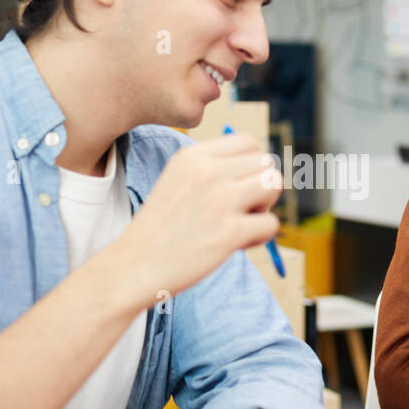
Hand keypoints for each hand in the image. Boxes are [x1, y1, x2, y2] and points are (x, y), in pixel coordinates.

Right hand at [112, 133, 280, 303]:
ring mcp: (220, 200)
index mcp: (193, 157)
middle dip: (261, 186)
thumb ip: (214, 169)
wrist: (134, 265)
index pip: (248, 142)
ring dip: (265, 206)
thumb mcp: (179, 181)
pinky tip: (236, 245)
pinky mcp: (229, 232)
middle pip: (266, 162)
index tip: (237, 187)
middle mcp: (208, 172)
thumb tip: (263, 169)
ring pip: (274, 184)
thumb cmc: (161, 228)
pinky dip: (260, 237)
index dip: (251, 166)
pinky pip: (271, 223)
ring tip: (241, 223)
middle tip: (240, 210)